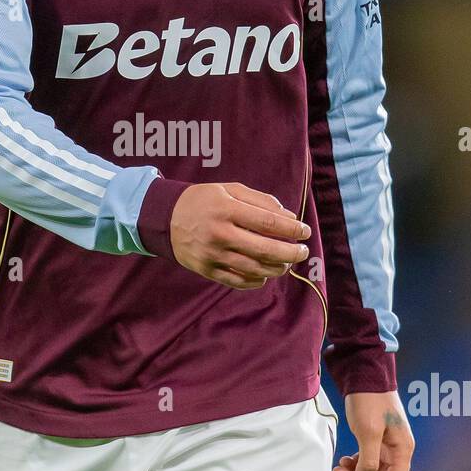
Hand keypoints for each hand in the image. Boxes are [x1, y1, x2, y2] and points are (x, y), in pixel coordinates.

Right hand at [169, 182, 310, 288]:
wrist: (165, 218)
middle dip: (291, 252)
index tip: (305, 231)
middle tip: (303, 252)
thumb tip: (289, 217)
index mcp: (227, 209)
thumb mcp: (229, 189)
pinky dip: (256, 281)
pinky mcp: (206, 270)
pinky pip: (237, 281)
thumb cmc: (203, 201)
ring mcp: (213, 255)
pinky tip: (265, 275)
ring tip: (286, 263)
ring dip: (276, 268)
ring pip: (254, 268)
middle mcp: (220, 233)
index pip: (268, 222)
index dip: (292, 229)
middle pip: (265, 249)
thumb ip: (260, 200)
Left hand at [333, 390, 414, 470]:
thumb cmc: (370, 401)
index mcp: (402, 450)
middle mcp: (397, 451)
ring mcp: (386, 446)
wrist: (364, 376)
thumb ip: (368, 462)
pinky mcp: (374, 441)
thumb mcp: (369, 433)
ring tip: (338, 470)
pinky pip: (366, 462)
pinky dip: (354, 466)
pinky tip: (343, 462)